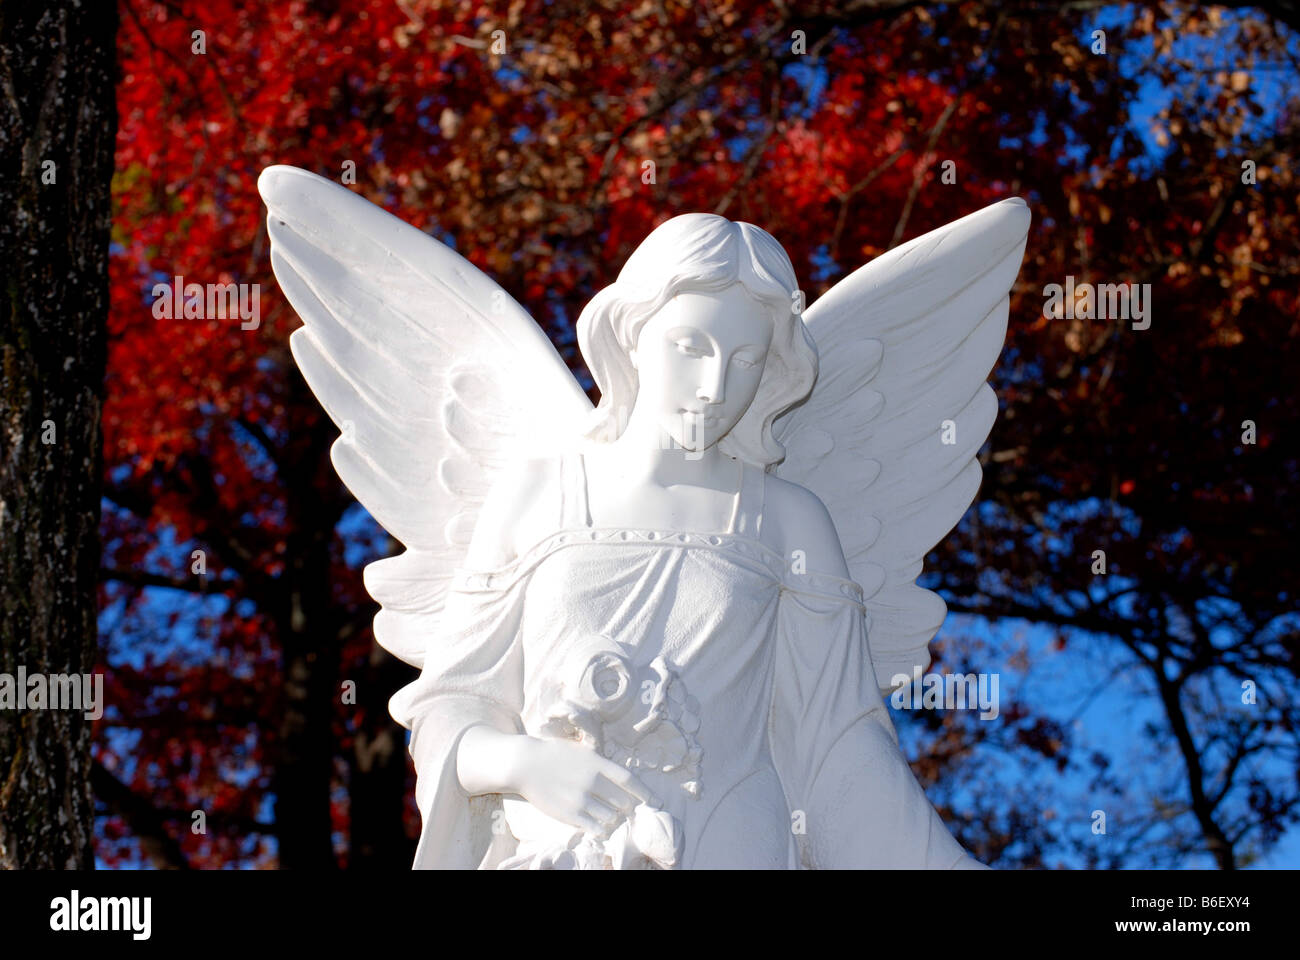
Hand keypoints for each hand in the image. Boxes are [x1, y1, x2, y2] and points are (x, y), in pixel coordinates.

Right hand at [485, 732, 657, 836]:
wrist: (525, 764)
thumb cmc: (553, 754)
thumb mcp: (581, 750)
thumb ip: (600, 763)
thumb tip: (620, 778)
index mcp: (597, 763)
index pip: (629, 780)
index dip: (645, 792)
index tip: (654, 800)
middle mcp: (592, 782)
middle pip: (623, 801)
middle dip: (627, 806)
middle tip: (625, 808)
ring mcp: (581, 800)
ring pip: (610, 816)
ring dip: (612, 817)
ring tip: (608, 814)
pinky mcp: (569, 815)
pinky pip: (595, 827)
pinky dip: (601, 828)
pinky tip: (599, 825)